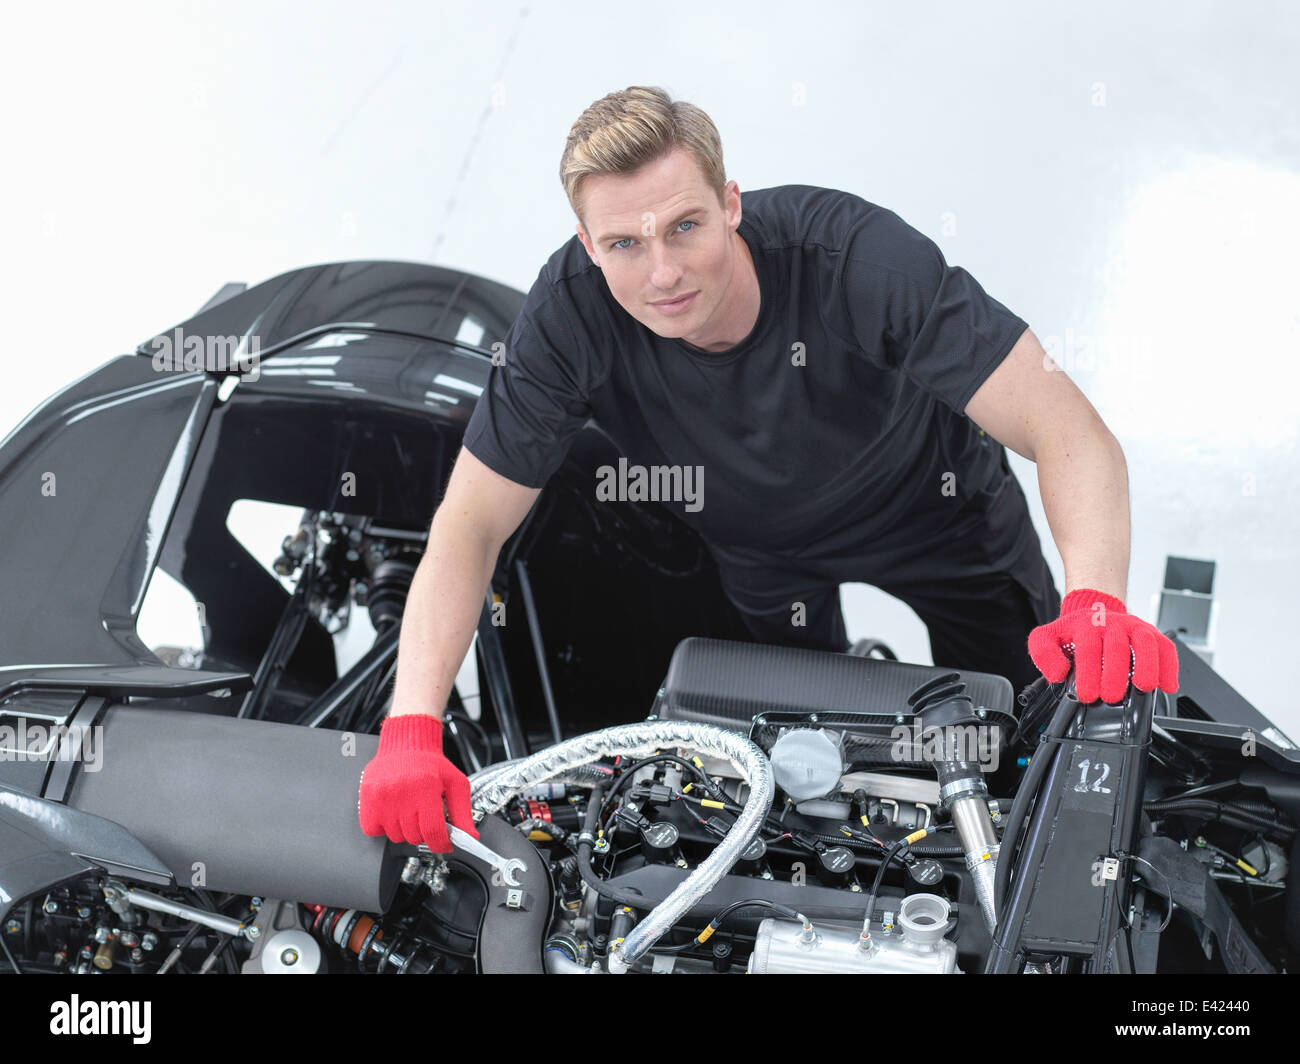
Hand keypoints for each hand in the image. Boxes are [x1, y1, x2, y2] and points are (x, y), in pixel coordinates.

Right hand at [358, 714, 477, 851]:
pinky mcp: (367, 800)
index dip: (441, 843)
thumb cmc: (431, 764)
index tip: (443, 843)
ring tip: (409, 810)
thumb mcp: (455, 784)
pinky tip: (394, 812)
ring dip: (405, 830)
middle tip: (426, 816)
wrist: (405, 745)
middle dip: (424, 833)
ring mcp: (382, 798)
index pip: (432, 831)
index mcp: (425, 787)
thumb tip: (470, 838)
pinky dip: (384, 827)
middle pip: (414, 837)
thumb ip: (463, 813)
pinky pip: (374, 830)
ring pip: (395, 837)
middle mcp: (401, 793)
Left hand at [1027, 589, 1178, 703]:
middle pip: (1117, 647)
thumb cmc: (1073, 632)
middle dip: (1115, 674)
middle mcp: (1111, 624)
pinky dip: (1169, 666)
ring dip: (1147, 666)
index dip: (1089, 673)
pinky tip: (1167, 685)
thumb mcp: (1046, 638)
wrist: (1092, 612)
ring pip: (1145, 642)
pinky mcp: (1152, 633)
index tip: (1088, 694)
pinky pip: (1165, 647)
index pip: (1088, 649)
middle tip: (1111, 696)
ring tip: (1143, 687)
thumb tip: (1058, 673)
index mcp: (1085, 625)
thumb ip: (1044, 654)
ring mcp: (1133, 627)